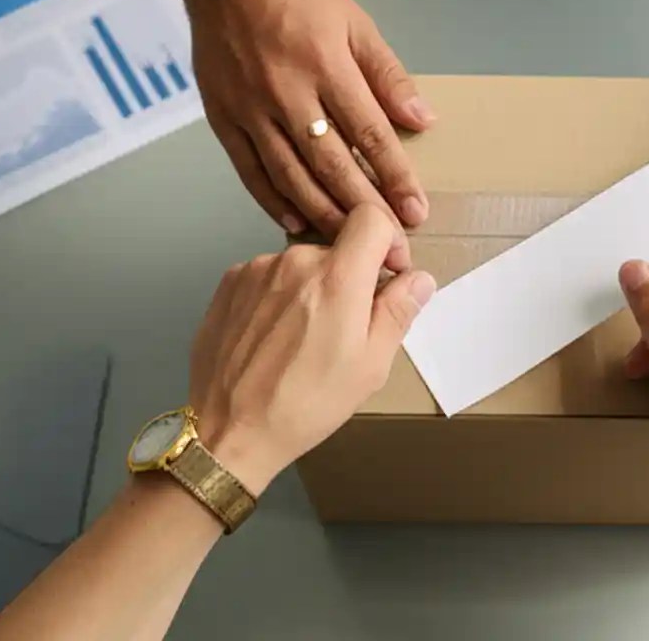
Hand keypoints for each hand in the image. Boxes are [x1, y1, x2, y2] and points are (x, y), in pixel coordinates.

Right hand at [175, 0, 435, 269]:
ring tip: (351, 248)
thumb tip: (421, 119)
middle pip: (332, 166)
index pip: (369, 133)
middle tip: (392, 249)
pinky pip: (250, 172)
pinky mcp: (222, 118)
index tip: (416, 210)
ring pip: (291, 177)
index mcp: (325, 64)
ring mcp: (250, 109)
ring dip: (325, 216)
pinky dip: (273, 202)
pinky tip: (297, 223)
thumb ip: (387, 75)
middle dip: (367, 213)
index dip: (395, 177)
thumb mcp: (354, 22)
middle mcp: (286, 92)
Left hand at [187, 206, 435, 493]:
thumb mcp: (370, 366)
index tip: (389, 272)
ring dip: (313, 290)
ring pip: (302, 264)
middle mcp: (294, 262)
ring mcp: (256, 270)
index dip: (389, 240)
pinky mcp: (230, 284)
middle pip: (338, 248)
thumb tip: (418, 279)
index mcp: (336, 279)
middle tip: (346, 329)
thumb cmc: (303, 405)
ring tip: (304, 341)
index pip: (371, 218)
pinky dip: (280, 297)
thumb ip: (398, 312)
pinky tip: (276, 338)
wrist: (229, 430)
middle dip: (351, 279)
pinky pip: (270, 276)